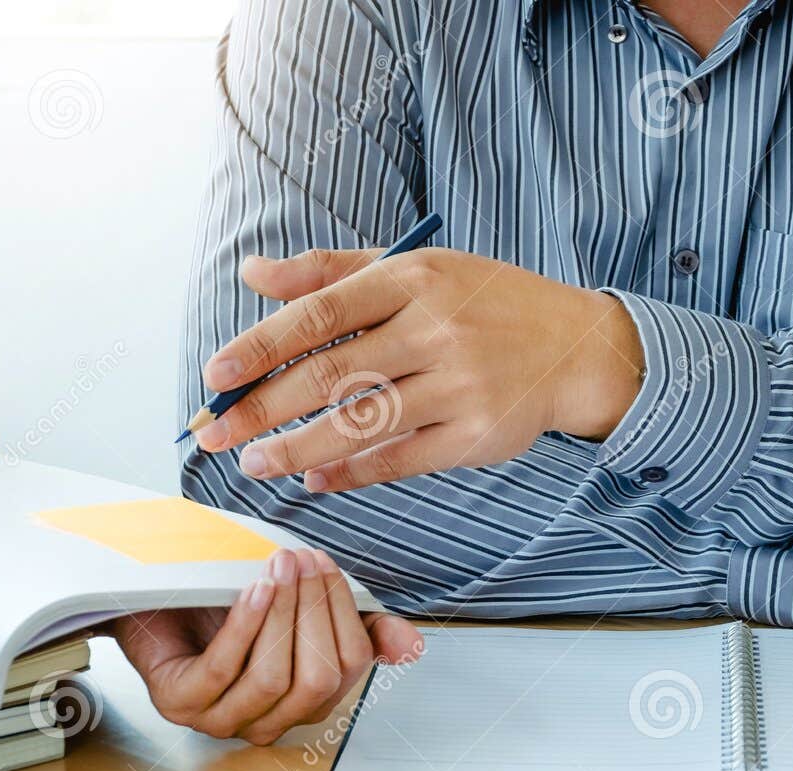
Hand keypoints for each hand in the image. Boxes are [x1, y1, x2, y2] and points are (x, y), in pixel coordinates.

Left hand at [110, 547, 421, 744]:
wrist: (150, 598)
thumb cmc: (221, 605)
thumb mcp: (297, 607)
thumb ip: (353, 624)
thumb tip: (410, 646)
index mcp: (302, 702)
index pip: (348, 669)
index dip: (346, 616)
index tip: (329, 567)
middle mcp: (266, 720)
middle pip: (316, 679)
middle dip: (317, 612)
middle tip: (306, 560)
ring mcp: (220, 718)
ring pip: (273, 678)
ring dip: (283, 615)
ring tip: (281, 566)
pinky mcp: (180, 703)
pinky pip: (224, 669)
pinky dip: (247, 624)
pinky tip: (257, 588)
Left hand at [194, 245, 643, 491]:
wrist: (576, 347)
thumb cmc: (480, 302)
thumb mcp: (412, 269)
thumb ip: (328, 272)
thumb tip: (253, 273)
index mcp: (412, 279)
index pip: (320, 313)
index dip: (261, 345)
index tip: (216, 374)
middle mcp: (436, 329)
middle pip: (330, 373)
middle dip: (262, 408)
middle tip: (216, 433)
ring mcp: (459, 385)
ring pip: (360, 424)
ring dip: (298, 449)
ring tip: (255, 463)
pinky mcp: (476, 436)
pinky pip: (399, 460)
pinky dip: (351, 473)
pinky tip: (314, 480)